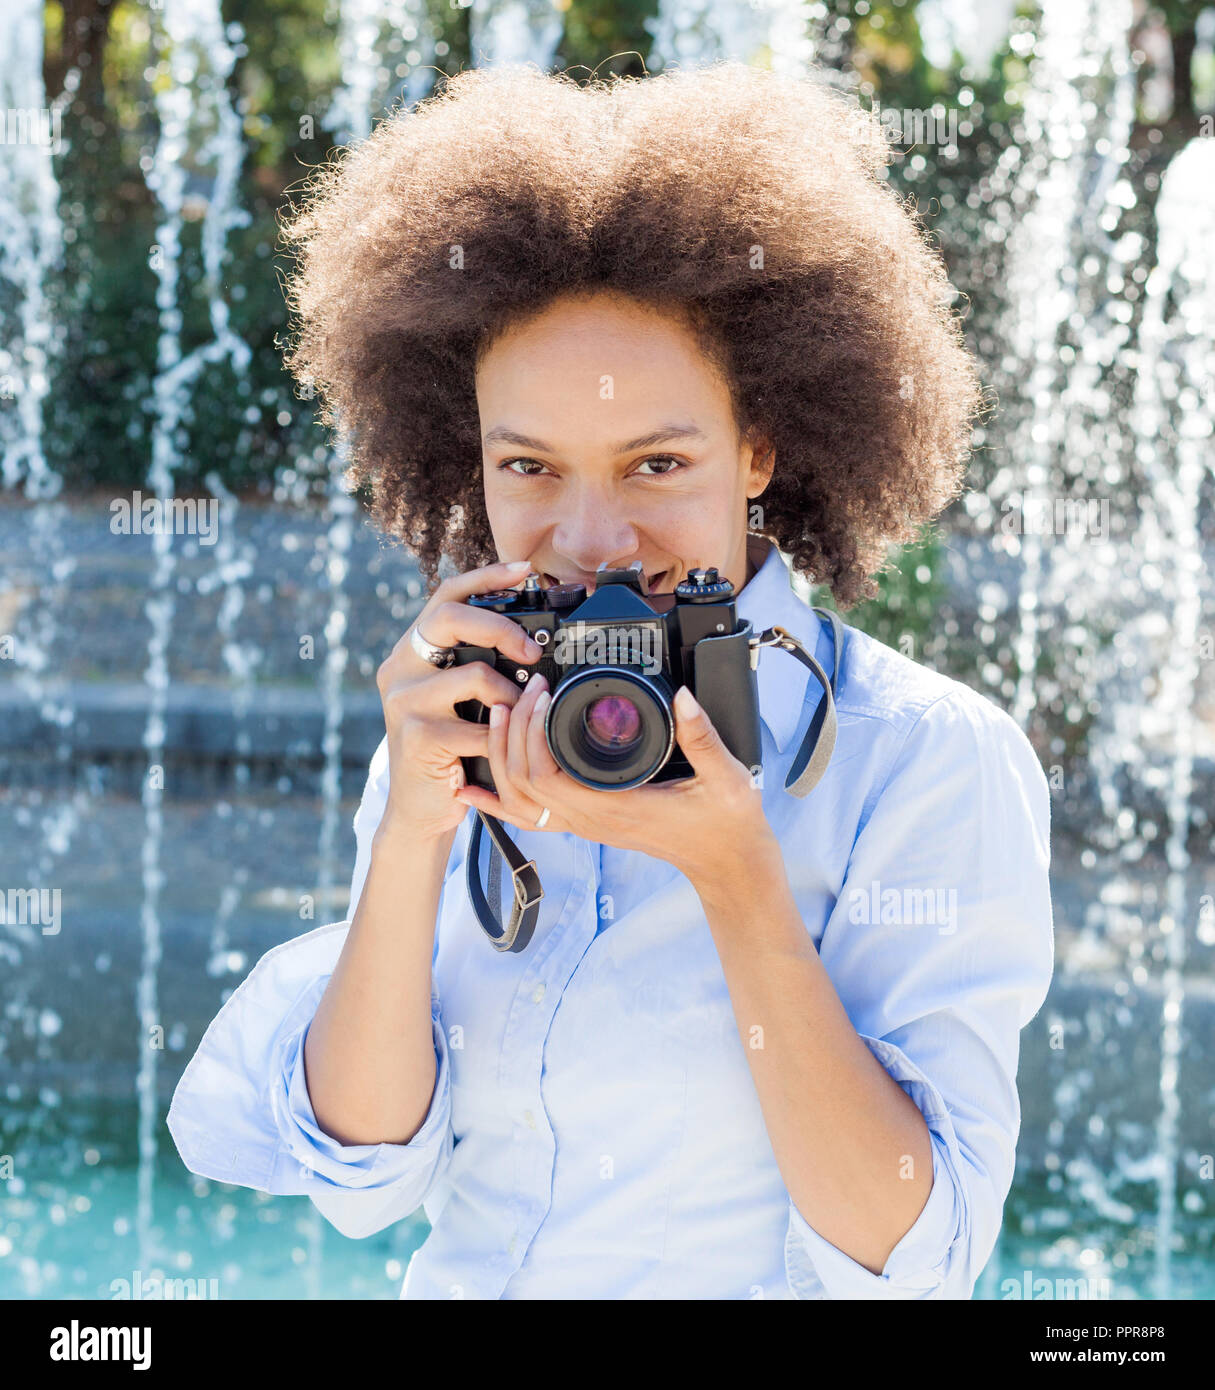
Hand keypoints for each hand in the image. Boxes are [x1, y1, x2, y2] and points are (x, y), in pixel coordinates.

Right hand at [375, 559, 542, 843]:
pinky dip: (502, 738)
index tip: (524, 569)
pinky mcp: (416, 735)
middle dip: (501, 628)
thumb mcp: (459, 700)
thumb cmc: (450, 749)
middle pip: (450, 618)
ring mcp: (404, 701)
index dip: (486, 576)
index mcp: (412, 652)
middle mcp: (399, 668)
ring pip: (475, 675)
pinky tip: (502, 749)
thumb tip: (531, 639)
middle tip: (533, 651)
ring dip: (510, 697)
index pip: (445, 595)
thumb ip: (478, 665)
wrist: (420, 808)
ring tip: (517, 716)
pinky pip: (480, 727)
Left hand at [451, 672, 780, 889]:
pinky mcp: (589, 822)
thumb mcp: (724, 776)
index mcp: (614, 807)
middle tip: (525, 693)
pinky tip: (474, 791)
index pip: (546, 776)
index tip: (544, 696)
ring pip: (520, 801)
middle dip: (513, 734)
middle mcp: (591, 820)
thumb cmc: (726, 824)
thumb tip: (681, 697)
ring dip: (502, 758)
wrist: (727, 862)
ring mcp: (587, 824)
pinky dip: (499, 802)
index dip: (532, 735)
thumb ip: (702, 736)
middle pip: (522, 784)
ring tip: (504, 716)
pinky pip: (532, 816)